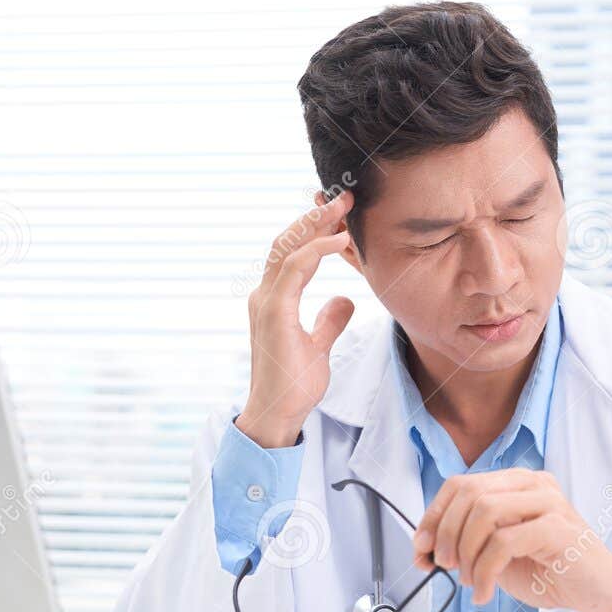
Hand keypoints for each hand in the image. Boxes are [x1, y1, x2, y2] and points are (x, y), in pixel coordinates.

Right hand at [236, 189, 356, 448]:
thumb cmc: (293, 384)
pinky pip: (295, 270)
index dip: (315, 230)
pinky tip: (340, 240)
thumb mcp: (319, 346)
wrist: (278, 413)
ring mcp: (267, 303)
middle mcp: (266, 296)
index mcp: (274, 300)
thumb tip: (343, 301)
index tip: (342, 215)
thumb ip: (328, 322)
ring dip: (316, 224)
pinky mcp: (274, 313)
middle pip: (287, 242)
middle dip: (315, 217)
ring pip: (288, 248)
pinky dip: (317, 250)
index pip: (293, 253)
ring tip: (343, 208)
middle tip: (345, 198)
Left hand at [411, 470, 611, 611]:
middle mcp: (532, 484)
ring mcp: (548, 502)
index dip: (434, 515)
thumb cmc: (548, 569)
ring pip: (485, 512)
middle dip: (446, 534)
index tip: (422, 547)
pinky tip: (485, 592)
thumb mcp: (495, 554)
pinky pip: (504, 542)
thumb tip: (423, 550)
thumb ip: (464, 544)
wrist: (596, 590)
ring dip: (466, 553)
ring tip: (470, 582)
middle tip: (446, 567)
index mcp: (516, 482)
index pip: (460, 484)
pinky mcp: (558, 528)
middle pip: (469, 494)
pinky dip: (485, 571)